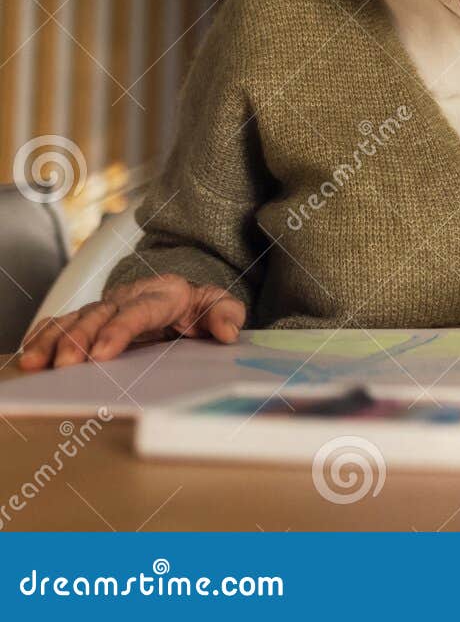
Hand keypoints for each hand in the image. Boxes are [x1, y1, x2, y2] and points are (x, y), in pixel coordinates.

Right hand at [18, 274, 243, 370]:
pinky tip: (30, 354)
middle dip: (79, 339)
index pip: (138, 311)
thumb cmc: (198, 306)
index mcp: (162, 294)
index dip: (118, 330)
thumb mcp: (219, 305)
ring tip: (36, 363)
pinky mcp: (91, 318)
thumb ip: (227, 314)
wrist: (181, 293)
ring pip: (76, 318)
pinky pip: (63, 323)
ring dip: (54, 340)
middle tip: (65, 366)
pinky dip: (44, 336)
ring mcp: (106, 306)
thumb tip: (229, 332)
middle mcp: (128, 297)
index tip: (102, 353)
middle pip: (99, 315)